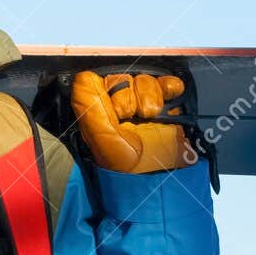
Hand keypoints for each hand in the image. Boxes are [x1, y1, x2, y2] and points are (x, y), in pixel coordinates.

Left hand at [70, 70, 198, 173]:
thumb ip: (88, 105)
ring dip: (150, 94)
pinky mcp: (168, 108)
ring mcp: (145, 106)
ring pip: (147, 80)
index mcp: (101, 110)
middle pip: (127, 78)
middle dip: (131, 95)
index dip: (112, 89)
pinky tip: (171, 93)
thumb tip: (83, 77)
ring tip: (152, 114)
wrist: (158, 177)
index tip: (119, 110)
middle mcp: (122, 106)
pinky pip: (169, 84)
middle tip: (134, 115)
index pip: (105, 81)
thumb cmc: (124, 164)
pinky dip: (170, 85)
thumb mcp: (100, 135)